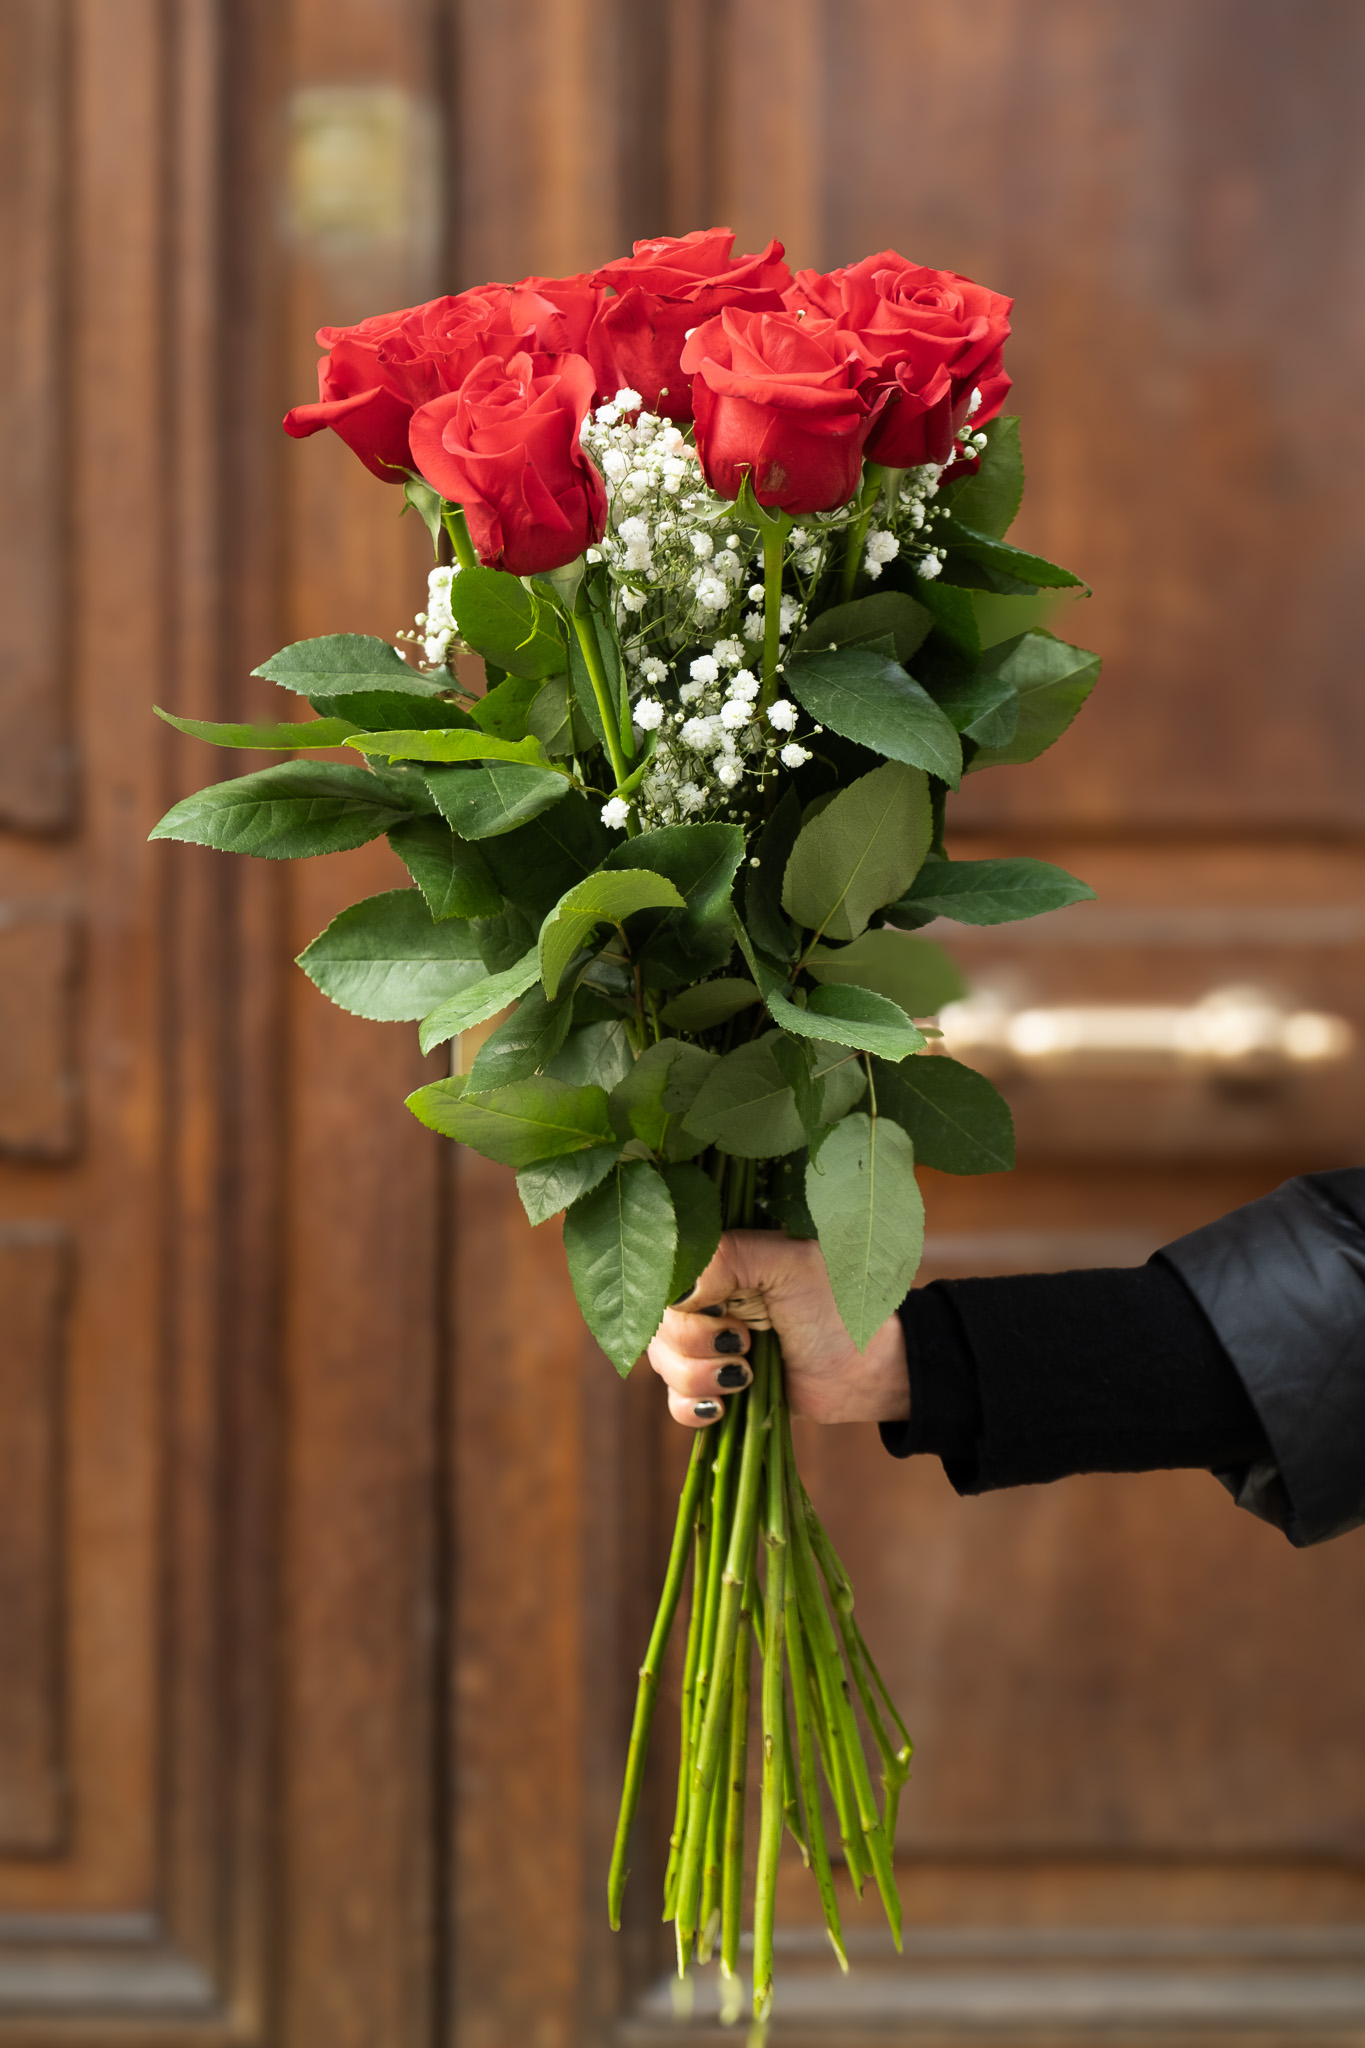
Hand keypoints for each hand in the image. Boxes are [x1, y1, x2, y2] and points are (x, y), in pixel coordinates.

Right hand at [647, 1230, 908, 1430]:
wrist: (871, 1366)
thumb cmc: (840, 1302)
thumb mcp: (789, 1262)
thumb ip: (727, 1258)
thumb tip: (676, 1295)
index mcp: (720, 1259)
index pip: (662, 1274)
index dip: (681, 1301)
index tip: (720, 1307)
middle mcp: (706, 1297)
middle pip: (657, 1323)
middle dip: (696, 1343)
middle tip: (744, 1341)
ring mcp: (709, 1342)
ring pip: (662, 1362)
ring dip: (699, 1376)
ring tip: (747, 1374)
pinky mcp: (718, 1385)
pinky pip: (674, 1402)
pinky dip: (693, 1408)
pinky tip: (725, 1406)